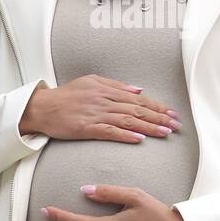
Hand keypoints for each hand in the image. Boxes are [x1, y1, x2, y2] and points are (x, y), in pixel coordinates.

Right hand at [18, 74, 180, 142]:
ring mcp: (95, 114)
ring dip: (148, 127)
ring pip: (127, 120)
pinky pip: (109, 131)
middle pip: (137, 109)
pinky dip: (125, 134)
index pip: (138, 99)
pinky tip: (139, 139)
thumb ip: (115, 85)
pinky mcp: (86, 127)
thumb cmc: (67, 95)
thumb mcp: (91, 81)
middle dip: (159, 117)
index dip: (157, 106)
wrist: (43, 107)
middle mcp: (103, 100)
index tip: (172, 113)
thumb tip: (138, 91)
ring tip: (165, 133)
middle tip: (176, 125)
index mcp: (106, 89)